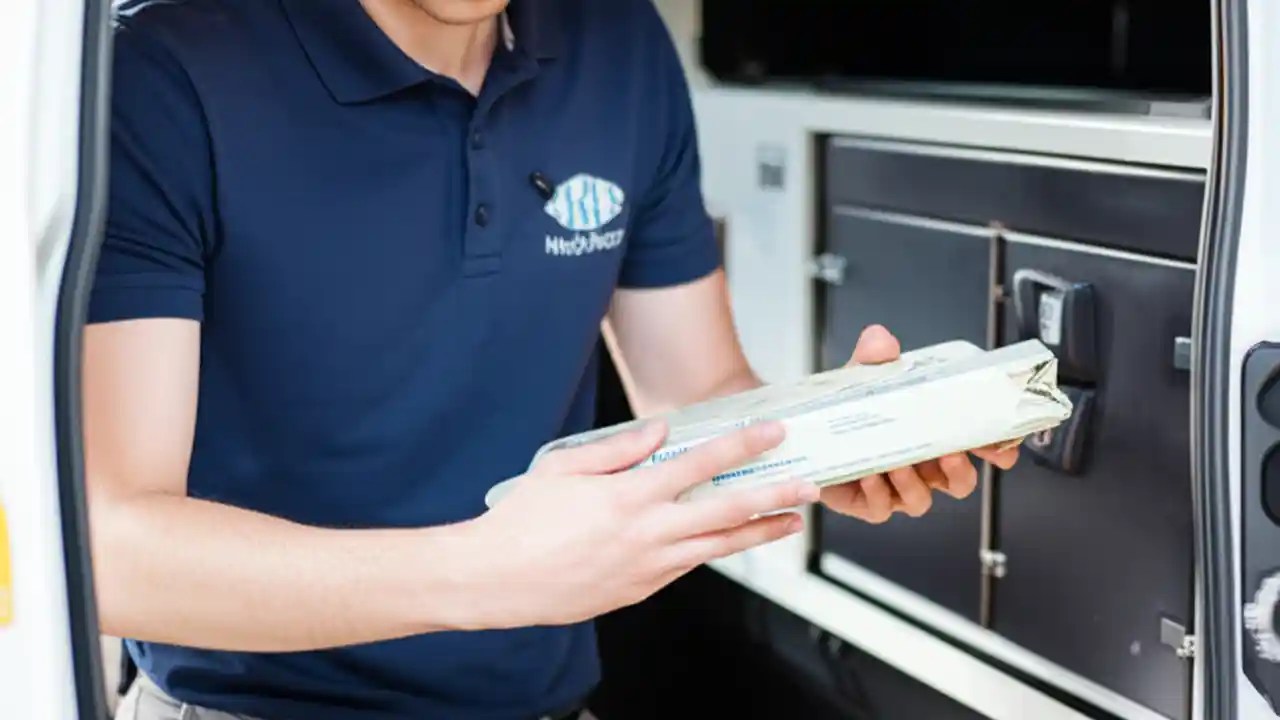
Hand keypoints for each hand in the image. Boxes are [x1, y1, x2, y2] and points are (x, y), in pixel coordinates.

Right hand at [471, 419, 818, 626]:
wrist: (495, 579)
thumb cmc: (522, 521)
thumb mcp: (563, 466)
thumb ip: (619, 448)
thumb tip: (659, 431)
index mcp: (629, 495)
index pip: (699, 464)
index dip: (741, 446)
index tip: (770, 434)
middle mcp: (646, 532)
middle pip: (725, 511)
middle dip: (772, 495)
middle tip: (808, 486)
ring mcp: (646, 566)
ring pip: (717, 547)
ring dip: (758, 532)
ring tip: (790, 521)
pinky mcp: (639, 590)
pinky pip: (686, 566)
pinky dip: (712, 550)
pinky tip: (729, 540)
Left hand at [819, 325, 1020, 523]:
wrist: (813, 429)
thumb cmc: (850, 407)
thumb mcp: (864, 376)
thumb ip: (875, 356)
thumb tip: (881, 340)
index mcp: (933, 434)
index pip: (978, 445)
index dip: (997, 449)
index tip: (1002, 448)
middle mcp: (921, 465)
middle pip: (960, 482)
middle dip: (960, 472)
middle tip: (949, 455)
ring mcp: (897, 487)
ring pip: (921, 500)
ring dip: (913, 484)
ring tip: (898, 464)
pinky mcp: (868, 502)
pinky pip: (881, 508)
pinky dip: (877, 494)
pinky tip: (868, 475)